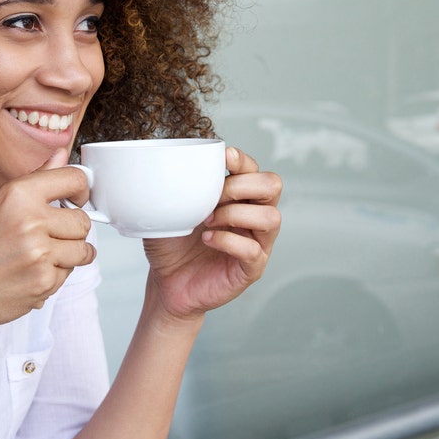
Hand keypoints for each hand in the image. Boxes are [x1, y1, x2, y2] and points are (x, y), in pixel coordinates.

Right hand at [0, 150, 96, 344]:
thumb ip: (34, 178)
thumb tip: (61, 154)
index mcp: (17, 194)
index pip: (74, 179)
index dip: (81, 189)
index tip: (78, 198)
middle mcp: (31, 221)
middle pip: (83, 220)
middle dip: (72, 229)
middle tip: (50, 236)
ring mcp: (39, 253)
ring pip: (82, 250)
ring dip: (68, 255)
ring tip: (40, 257)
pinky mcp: (44, 282)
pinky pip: (68, 274)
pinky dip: (54, 276)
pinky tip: (28, 274)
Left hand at [141, 145, 281, 322]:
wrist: (166, 281)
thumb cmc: (173, 242)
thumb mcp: (173, 208)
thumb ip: (181, 185)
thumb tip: (173, 161)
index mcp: (239, 196)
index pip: (254, 169)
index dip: (242, 160)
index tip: (222, 157)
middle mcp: (253, 215)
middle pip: (272, 186)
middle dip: (241, 185)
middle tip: (213, 197)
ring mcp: (257, 242)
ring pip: (271, 217)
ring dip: (235, 214)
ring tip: (207, 221)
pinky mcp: (252, 268)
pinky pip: (253, 250)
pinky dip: (228, 241)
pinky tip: (208, 240)